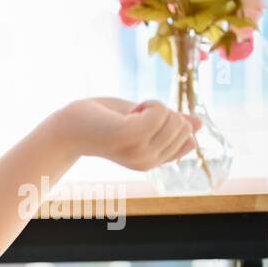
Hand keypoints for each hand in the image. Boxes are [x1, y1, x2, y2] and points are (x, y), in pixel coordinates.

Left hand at [57, 97, 201, 170]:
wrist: (68, 127)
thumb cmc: (102, 122)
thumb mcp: (143, 122)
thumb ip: (170, 124)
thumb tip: (199, 124)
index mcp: (152, 162)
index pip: (188, 142)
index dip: (171, 123)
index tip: (144, 122)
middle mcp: (148, 163)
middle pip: (184, 127)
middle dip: (161, 112)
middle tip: (131, 118)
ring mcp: (140, 153)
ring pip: (174, 118)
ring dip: (153, 106)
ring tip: (127, 117)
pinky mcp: (131, 138)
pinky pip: (161, 111)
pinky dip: (149, 104)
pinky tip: (130, 112)